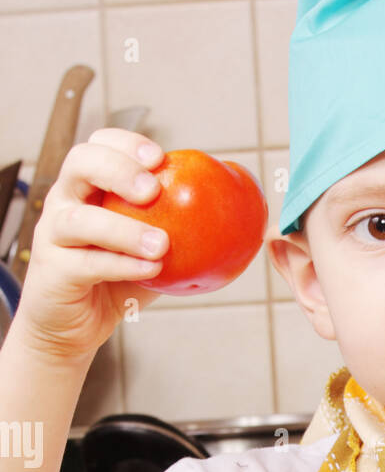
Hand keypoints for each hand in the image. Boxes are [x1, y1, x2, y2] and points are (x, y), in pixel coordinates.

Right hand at [15, 129, 169, 360]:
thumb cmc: (116, 283)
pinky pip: (86, 263)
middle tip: (153, 189)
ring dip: (124, 228)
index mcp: (88, 188)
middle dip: (118, 169)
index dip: (126, 143)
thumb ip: (181, 231)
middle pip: (80, 163)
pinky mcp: (53, 272)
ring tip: (161, 244)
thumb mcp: (152, 252)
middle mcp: (64, 202)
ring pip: (80, 219)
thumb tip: (244, 216)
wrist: (74, 328)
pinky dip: (121, 265)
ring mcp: (52, 235)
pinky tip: (152, 270)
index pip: (99, 145)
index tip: (159, 158)